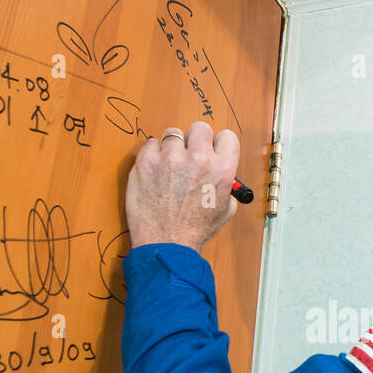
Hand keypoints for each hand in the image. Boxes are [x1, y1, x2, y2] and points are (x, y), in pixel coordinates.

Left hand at [124, 121, 239, 251]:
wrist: (166, 244)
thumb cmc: (194, 231)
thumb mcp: (225, 210)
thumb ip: (225, 186)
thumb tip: (221, 174)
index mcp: (222, 169)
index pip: (226, 136)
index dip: (217, 144)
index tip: (210, 151)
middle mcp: (198, 159)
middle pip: (199, 128)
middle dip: (194, 141)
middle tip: (188, 156)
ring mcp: (170, 158)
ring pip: (173, 134)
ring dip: (172, 147)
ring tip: (169, 167)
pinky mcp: (146, 162)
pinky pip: (150, 144)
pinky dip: (152, 154)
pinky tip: (155, 171)